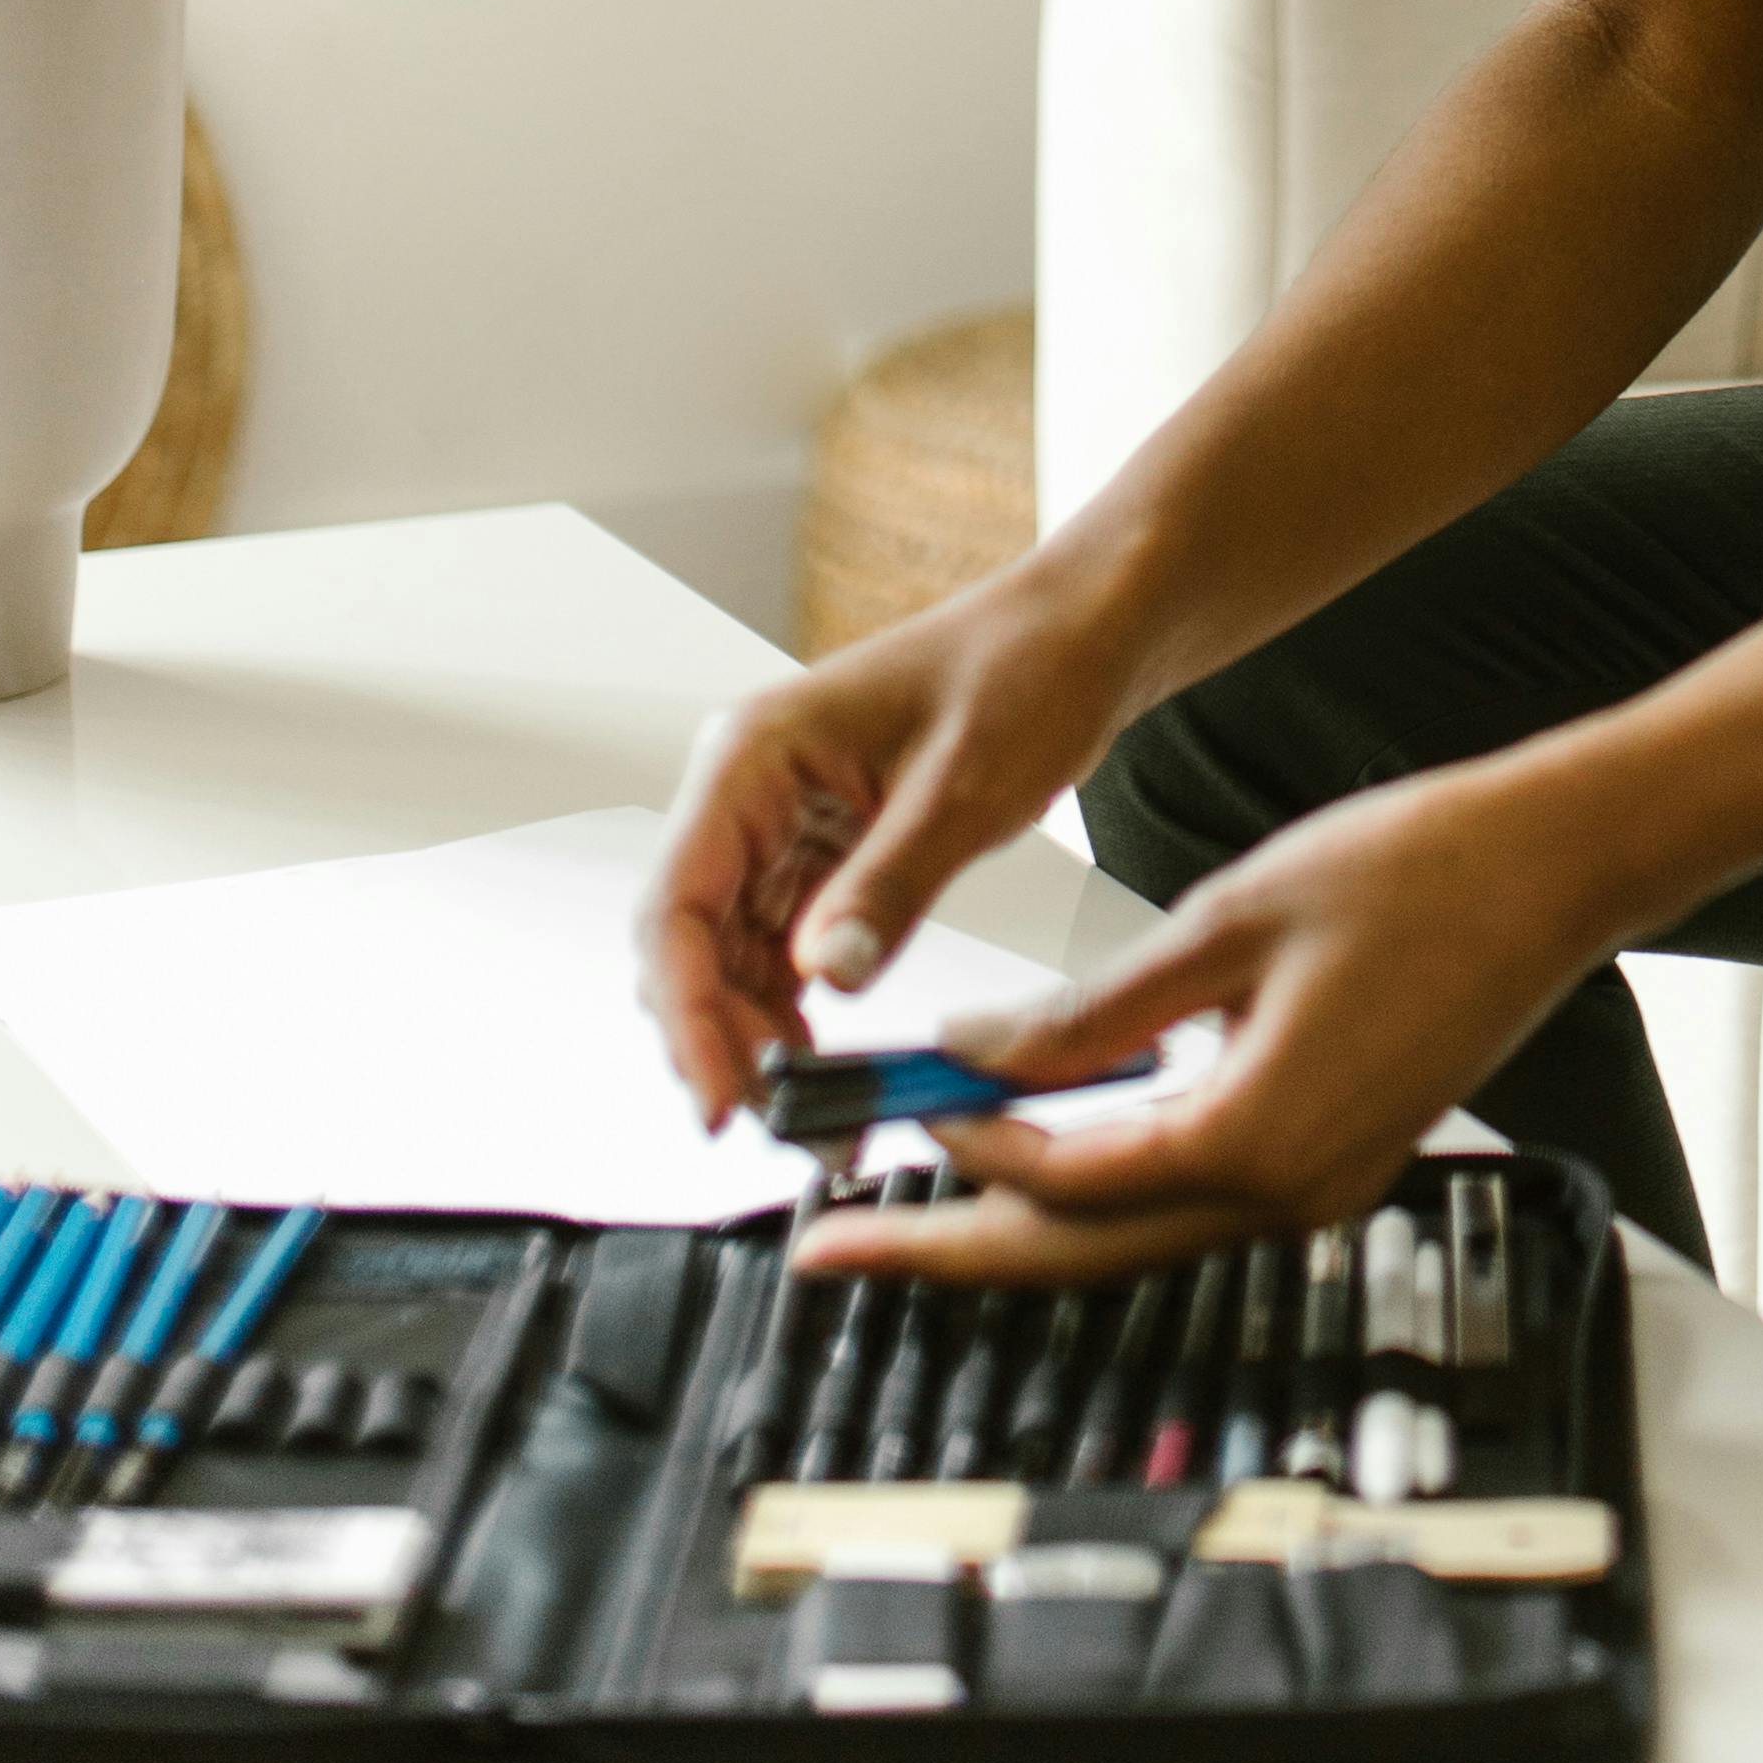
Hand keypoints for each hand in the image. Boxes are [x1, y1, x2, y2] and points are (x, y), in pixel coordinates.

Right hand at [637, 548, 1144, 1127]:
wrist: (1085, 633)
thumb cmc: (1028, 668)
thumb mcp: (967, 783)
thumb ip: (891, 881)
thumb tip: (825, 978)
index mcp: (755, 753)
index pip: (677, 902)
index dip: (685, 1012)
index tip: (719, 1100)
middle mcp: (750, 790)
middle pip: (690, 944)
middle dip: (721, 1042)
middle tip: (784, 1128)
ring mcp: (782, 825)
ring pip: (730, 960)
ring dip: (756, 1043)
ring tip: (816, 1122)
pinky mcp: (824, 856)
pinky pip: (782, 952)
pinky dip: (795, 1017)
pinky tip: (828, 1072)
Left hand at [781, 750, 1618, 1293]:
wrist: (1557, 867)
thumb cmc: (1414, 872)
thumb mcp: (1228, 920)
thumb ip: (1098, 1008)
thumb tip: (977, 1056)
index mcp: (1253, 1143)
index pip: (1063, 1182)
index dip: (960, 1151)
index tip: (879, 1122)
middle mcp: (1286, 1197)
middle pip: (1084, 1256)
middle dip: (951, 1253)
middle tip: (834, 1248)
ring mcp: (1319, 1190)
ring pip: (1135, 1240)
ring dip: (1025, 1222)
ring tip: (916, 1198)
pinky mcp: (1335, 1160)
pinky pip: (1191, 1201)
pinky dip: (1104, 1184)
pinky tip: (1048, 1146)